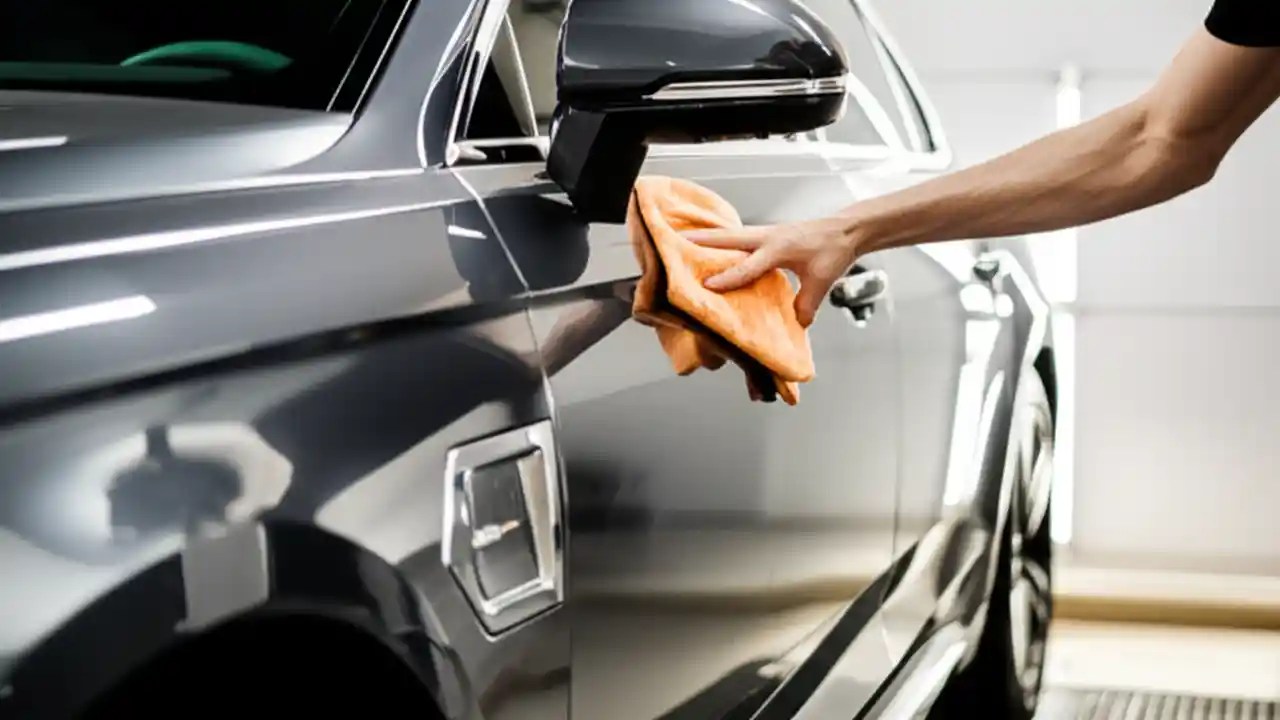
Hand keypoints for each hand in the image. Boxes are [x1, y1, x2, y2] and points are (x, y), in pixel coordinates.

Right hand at [684, 216, 858, 327]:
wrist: (846, 230)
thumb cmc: (834, 250)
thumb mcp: (822, 281)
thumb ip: (806, 304)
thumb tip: (796, 324)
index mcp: (781, 247)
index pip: (749, 266)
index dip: (728, 277)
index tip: (708, 285)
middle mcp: (770, 237)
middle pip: (731, 238)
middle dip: (705, 240)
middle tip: (680, 240)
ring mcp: (768, 233)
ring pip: (734, 235)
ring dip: (712, 237)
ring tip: (688, 240)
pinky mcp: (770, 235)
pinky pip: (742, 237)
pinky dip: (726, 240)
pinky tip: (717, 246)